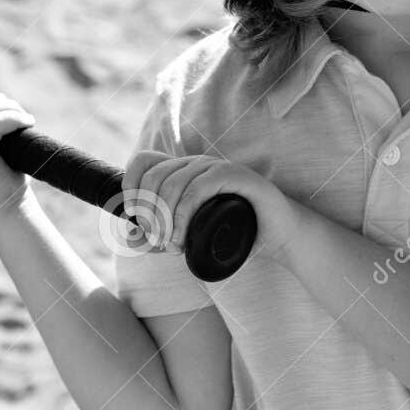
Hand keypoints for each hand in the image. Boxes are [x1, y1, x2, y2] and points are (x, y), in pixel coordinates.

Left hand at [121, 151, 299, 266]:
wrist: (279, 237)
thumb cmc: (234, 234)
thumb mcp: (188, 238)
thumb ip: (159, 238)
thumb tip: (130, 238)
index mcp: (183, 169)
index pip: (143, 163)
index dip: (131, 189)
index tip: (136, 220)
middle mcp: (197, 162)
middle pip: (154, 177)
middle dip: (148, 215)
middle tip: (159, 243)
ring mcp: (217, 166)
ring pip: (173, 183)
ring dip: (165, 220)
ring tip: (173, 246)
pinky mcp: (236, 176)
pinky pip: (198, 188)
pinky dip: (183, 216)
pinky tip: (184, 239)